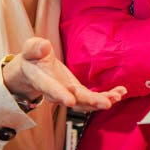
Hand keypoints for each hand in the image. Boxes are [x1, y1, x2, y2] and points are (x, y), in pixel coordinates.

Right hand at [2, 37, 126, 111]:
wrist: (32, 72)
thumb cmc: (32, 58)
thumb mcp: (29, 49)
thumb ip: (34, 48)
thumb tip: (44, 46)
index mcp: (43, 80)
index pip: (51, 88)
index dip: (60, 95)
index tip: (70, 101)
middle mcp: (57, 91)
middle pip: (74, 99)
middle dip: (90, 102)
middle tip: (106, 103)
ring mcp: (68, 94)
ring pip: (86, 102)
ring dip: (102, 100)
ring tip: (118, 96)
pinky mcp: (78, 93)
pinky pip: (92, 98)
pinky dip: (106, 97)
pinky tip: (120, 93)